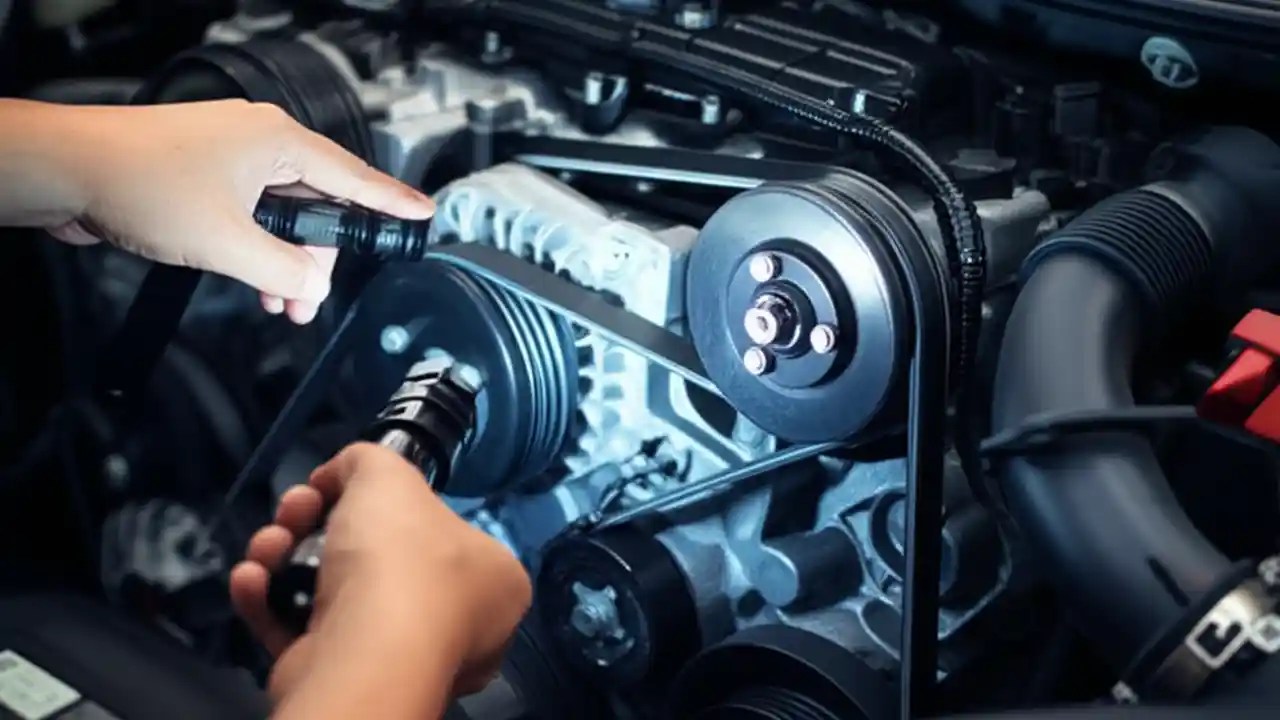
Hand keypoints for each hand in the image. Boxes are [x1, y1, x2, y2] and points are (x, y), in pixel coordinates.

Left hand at [0, 99, 433, 323]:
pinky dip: (257, 250)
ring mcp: (230, 157)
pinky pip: (250, 215)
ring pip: (280, 216)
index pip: (354, 177)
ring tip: (279, 302)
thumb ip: (284, 271)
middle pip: (316, 206)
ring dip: (284, 263)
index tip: (421, 212)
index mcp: (278, 141)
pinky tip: (253, 282)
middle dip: (316, 260)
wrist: (67, 171)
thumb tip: (315, 286)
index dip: (391, 202)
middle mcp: (259, 142)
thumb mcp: (228, 241)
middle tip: (309, 300)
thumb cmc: (141, 183)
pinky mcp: (204, 175)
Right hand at [229, 443, 531, 716]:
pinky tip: (252, 578)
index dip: (383, 502)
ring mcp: (400, 657)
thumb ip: (366, 460)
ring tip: (269, 543)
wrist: (362, 650)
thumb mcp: (388, 475)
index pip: (438, 528)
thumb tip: (341, 475)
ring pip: (329, 592)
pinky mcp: (346, 678)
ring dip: (284, 556)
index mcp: (494, 579)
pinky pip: (302, 631)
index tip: (340, 487)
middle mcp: (458, 623)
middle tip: (294, 508)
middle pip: (373, 556)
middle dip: (315, 523)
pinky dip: (269, 601)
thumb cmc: (399, 558)